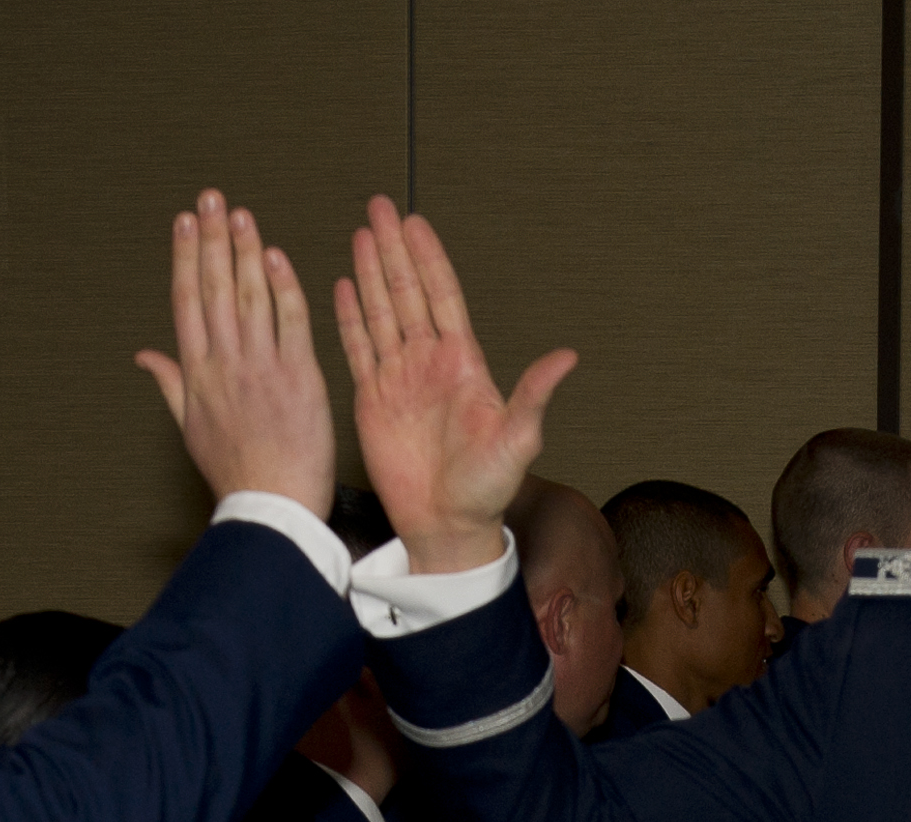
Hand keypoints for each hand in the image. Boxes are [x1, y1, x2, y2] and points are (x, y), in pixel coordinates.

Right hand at [135, 191, 334, 517]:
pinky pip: (290, 321)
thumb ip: (171, 384)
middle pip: (214, 287)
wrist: (273, 508)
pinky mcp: (300, 376)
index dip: (185, 256)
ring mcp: (262, 368)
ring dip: (245, 250)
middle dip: (212, 238)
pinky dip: (283, 286)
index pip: (187, 301)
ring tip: (241, 214)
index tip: (186, 222)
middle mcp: (225, 364)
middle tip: (213, 198)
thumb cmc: (236, 475)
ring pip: (249, 295)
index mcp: (197, 375)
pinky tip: (275, 256)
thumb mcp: (192, 430)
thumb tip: (144, 355)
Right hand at [334, 196, 575, 571]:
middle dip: (393, 248)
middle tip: (379, 207)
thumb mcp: (518, 439)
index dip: (427, 257)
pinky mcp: (373, 402)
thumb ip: (534, 394)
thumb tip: (567, 357)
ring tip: (361, 233)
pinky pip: (358, 350)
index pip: (441, 296)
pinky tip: (342, 287)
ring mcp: (399, 379)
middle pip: (406, 292)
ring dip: (371, 272)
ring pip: (381, 312)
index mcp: (461, 363)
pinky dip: (349, 318)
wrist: (447, 525)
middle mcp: (428, 363)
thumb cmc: (487, 489)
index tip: (414, 222)